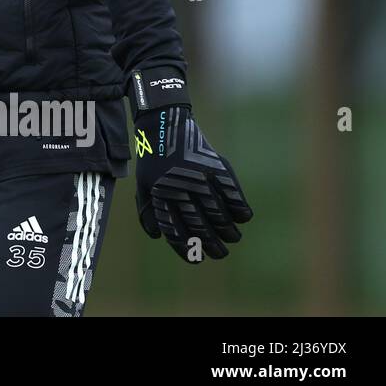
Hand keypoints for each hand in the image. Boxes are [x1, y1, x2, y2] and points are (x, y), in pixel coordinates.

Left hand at [133, 105, 252, 261]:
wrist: (165, 126)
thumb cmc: (153, 159)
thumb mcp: (144, 184)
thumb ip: (150, 211)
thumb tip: (159, 237)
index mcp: (161, 195)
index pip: (176, 230)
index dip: (187, 248)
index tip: (198, 259)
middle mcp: (181, 189)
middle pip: (200, 226)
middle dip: (212, 245)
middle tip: (220, 254)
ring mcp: (200, 178)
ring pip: (219, 214)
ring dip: (228, 231)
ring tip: (232, 238)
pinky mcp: (216, 168)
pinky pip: (233, 195)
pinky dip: (240, 209)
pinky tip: (241, 218)